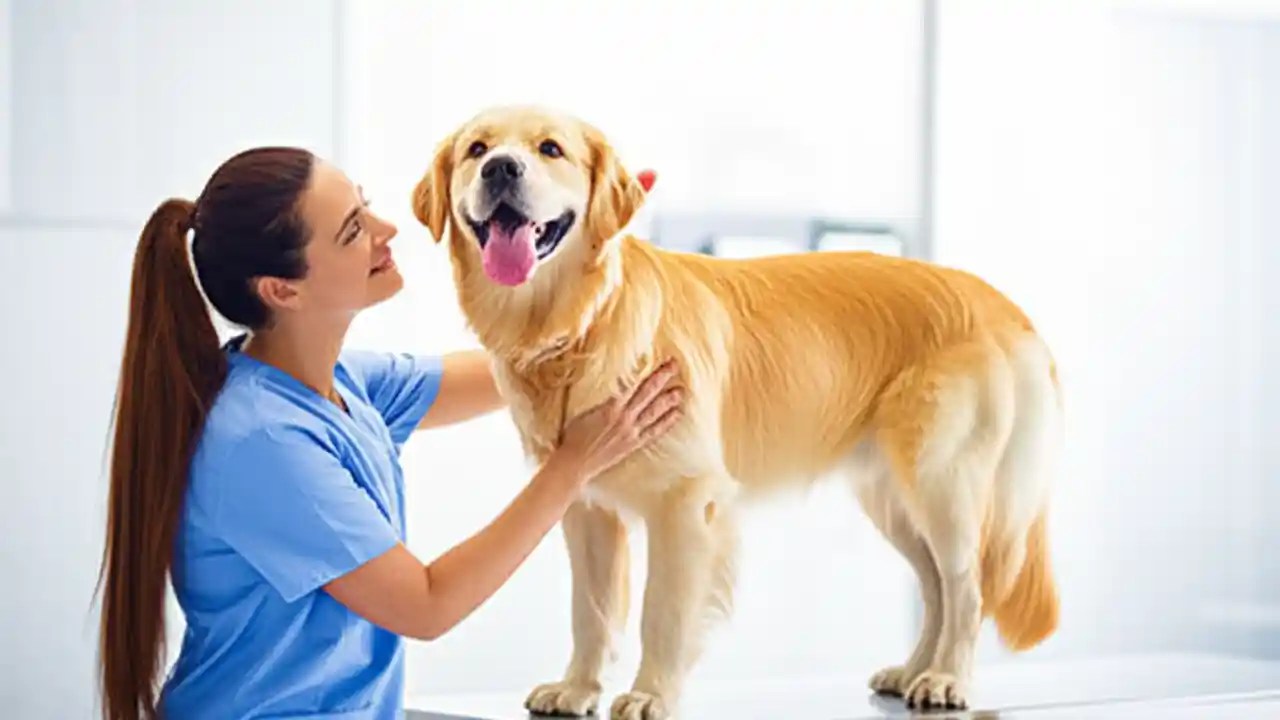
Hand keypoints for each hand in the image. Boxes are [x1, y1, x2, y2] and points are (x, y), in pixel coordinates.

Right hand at [553, 359, 683, 482]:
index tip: (657, 361)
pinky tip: (676, 415)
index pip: (633, 384)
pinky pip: (654, 431)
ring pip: (654, 412)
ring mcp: (631, 432)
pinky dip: (666, 423)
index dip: (647, 372)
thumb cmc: (573, 435)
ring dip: (668, 400)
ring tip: (681, 391)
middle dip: (662, 378)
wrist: (575, 462)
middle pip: (647, 393)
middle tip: (675, 366)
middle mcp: (624, 417)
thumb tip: (615, 388)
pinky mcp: (633, 444)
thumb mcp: (585, 411)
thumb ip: (602, 400)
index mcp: (611, 406)